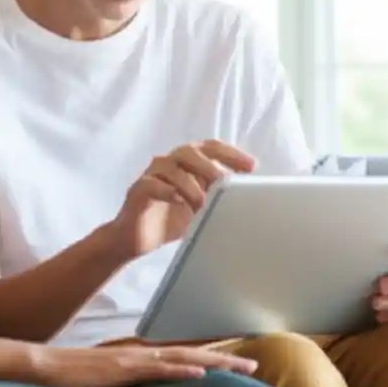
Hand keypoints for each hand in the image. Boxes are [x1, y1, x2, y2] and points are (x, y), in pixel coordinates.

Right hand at [31, 345, 258, 386]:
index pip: (183, 354)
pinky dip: (180, 370)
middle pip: (192, 353)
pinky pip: (156, 370)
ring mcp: (133, 360)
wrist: (44, 366)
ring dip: (215, 361)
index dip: (210, 356)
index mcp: (140, 357)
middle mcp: (141, 354)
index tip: (236, 360)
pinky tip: (200, 372)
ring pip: (183, 358)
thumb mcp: (109, 380)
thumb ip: (130, 380)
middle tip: (254, 364)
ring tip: (241, 366)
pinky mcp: (121, 370)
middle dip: (224, 359)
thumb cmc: (74, 376)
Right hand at [104, 141, 255, 260]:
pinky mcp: (137, 191)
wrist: (136, 239)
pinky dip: (166, 191)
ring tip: (203, 203)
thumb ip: (219, 198)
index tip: (252, 167)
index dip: (231, 154)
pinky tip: (179, 201)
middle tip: (225, 183)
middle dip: (210, 166)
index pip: (210, 148)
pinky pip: (151, 184)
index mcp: (187, 163)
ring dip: (190, 184)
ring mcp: (151, 175)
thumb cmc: (171, 220)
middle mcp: (169, 163)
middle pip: (189, 151)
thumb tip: (248, 198)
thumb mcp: (202, 209)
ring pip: (171, 167)